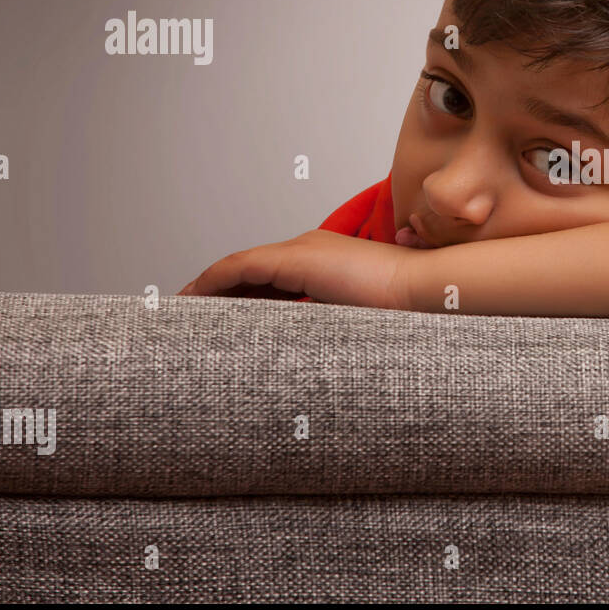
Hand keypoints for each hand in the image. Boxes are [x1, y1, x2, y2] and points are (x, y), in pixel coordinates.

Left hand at [177, 229, 414, 307]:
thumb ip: (332, 327)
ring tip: (183, 307)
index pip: (271, 277)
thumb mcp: (359, 319)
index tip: (221, 315)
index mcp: (325, 262)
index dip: (242, 294)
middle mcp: (309, 248)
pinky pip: (239, 268)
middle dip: (218, 291)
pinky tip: (193, 298)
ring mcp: (302, 249)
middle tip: (191, 313)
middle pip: (250, 268)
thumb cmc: (406, 310)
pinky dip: (212, 282)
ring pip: (239, 266)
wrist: (425, 290)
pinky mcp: (296, 259)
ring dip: (207, 287)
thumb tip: (310, 361)